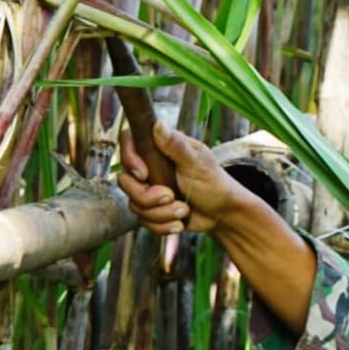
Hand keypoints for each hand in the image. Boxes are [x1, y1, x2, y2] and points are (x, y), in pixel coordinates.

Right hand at [118, 121, 236, 234]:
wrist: (222, 213)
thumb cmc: (214, 183)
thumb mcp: (197, 163)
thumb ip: (176, 146)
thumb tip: (158, 124)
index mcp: (160, 148)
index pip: (129, 142)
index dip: (129, 159)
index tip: (144, 175)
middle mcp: (150, 166)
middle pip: (125, 181)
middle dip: (148, 197)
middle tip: (171, 196)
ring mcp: (148, 189)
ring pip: (135, 205)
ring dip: (162, 213)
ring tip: (184, 210)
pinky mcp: (151, 209)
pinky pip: (144, 221)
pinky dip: (163, 225)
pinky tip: (180, 222)